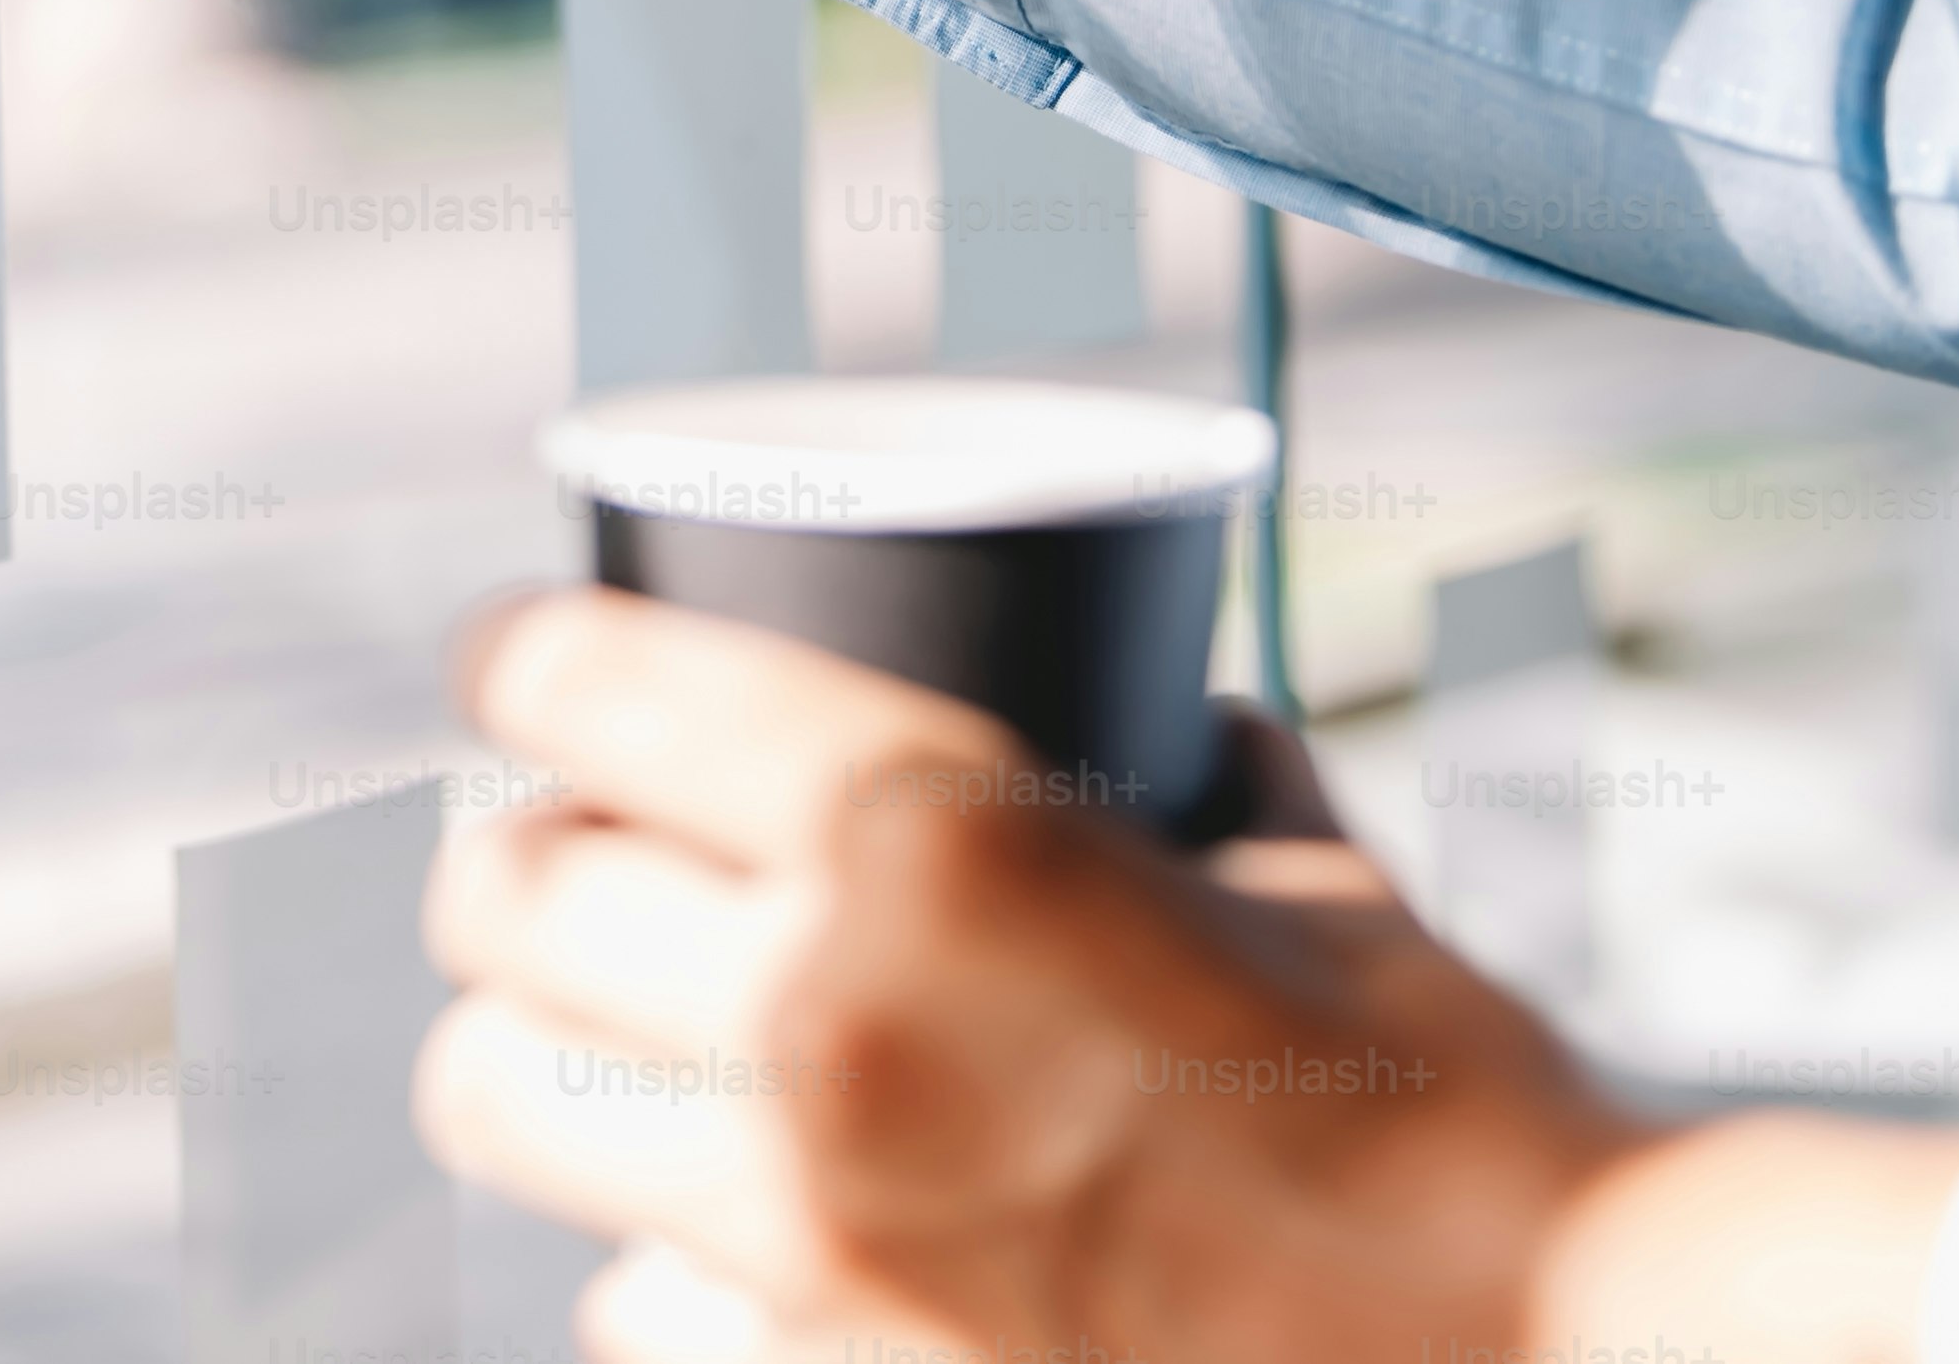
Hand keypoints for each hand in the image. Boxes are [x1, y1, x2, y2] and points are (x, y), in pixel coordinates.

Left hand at [421, 588, 1958, 1363]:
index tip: (510, 660)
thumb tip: (1157, 701)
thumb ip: (1190, 781)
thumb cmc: (1461, 1120)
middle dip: (509, 869)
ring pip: (503, 1102)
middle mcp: (822, 1025)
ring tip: (596, 1048)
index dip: (523, 658)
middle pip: (497, 904)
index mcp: (925, 842)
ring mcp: (803, 1236)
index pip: (593, 690)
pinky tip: (726, 1251)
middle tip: (551, 859)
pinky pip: (631, 1305)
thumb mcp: (1314, 889)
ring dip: (539, 1060)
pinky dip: (660, 1271)